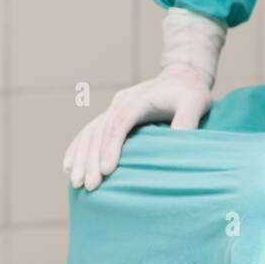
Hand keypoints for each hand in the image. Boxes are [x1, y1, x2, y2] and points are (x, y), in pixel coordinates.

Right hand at [62, 64, 212, 191]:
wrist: (182, 77)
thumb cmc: (190, 92)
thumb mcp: (196, 102)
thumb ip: (186, 121)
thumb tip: (176, 143)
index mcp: (138, 99)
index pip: (119, 123)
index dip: (111, 147)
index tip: (107, 171)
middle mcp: (121, 102)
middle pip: (100, 131)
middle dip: (91, 159)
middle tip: (89, 186)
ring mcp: (114, 108)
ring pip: (91, 132)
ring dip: (81, 157)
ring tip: (76, 183)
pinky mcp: (113, 116)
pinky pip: (90, 132)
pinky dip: (78, 148)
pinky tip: (69, 165)